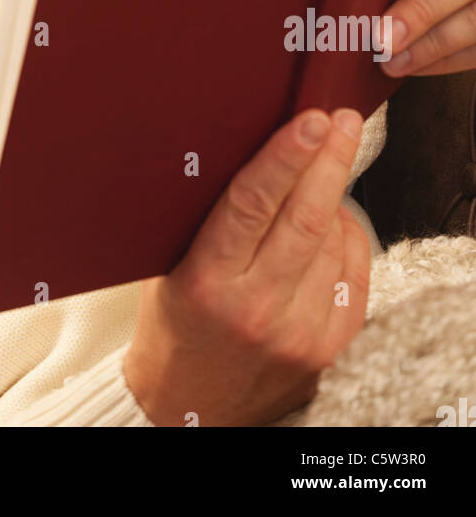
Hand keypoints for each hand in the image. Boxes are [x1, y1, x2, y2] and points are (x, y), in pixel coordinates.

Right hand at [122, 108, 369, 426]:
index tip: (311, 120)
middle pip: (305, 218)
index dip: (285, 157)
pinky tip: (334, 219)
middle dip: (329, 160)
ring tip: (321, 173)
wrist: (189, 405)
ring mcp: (296, 333)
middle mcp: (254, 308)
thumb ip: (208, 214)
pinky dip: (347, 237)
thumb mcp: (171, 263)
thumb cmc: (175, 322)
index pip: (252, 204)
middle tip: (342, 121)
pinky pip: (353, 275)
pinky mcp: (325, 349)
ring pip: (332, 241)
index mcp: (205, 281)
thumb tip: (251, 146)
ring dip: (332, 198)